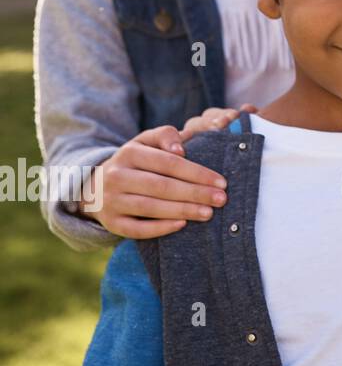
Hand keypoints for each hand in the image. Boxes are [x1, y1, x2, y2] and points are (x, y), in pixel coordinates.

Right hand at [80, 105, 255, 238]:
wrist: (96, 185)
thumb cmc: (135, 161)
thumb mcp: (146, 141)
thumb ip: (165, 136)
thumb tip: (182, 148)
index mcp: (129, 153)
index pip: (169, 163)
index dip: (197, 172)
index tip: (221, 181)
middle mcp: (117, 176)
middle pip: (162, 186)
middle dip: (195, 193)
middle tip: (221, 199)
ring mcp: (111, 201)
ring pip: (150, 207)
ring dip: (182, 210)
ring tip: (208, 213)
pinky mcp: (111, 222)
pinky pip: (136, 229)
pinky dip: (160, 228)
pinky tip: (182, 225)